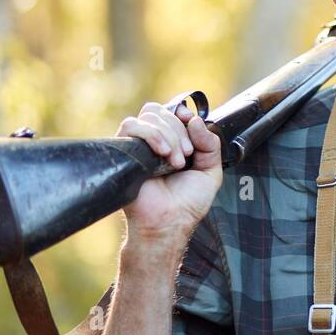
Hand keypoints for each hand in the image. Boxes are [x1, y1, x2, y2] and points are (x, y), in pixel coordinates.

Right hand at [116, 99, 222, 246]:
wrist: (169, 223)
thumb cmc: (187, 203)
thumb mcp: (210, 171)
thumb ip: (210, 144)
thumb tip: (195, 120)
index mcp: (172, 143)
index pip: (172, 111)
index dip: (182, 114)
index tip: (192, 126)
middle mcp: (153, 142)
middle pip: (160, 111)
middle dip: (179, 130)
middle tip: (187, 155)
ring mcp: (138, 146)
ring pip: (148, 116)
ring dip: (168, 134)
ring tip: (176, 161)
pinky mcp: (124, 152)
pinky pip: (131, 126)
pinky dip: (151, 134)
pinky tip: (162, 154)